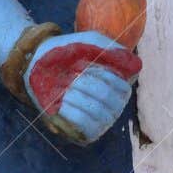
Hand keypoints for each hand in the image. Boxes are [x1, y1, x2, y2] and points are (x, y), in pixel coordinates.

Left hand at [25, 31, 139, 143]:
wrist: (36, 62)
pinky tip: (61, 104)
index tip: (85, 65)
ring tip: (66, 90)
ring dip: (80, 100)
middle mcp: (109, 106)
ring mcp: (94, 119)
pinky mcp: (77, 131)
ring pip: (100, 118)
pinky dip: (73, 116)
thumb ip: (113, 49)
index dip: (104, 77)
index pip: (122, 90)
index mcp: (116, 86)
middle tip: (72, 76)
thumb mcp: (90, 41)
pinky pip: (85, 130)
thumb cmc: (66, 51)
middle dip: (89, 87)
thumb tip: (136, 66)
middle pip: (111, 104)